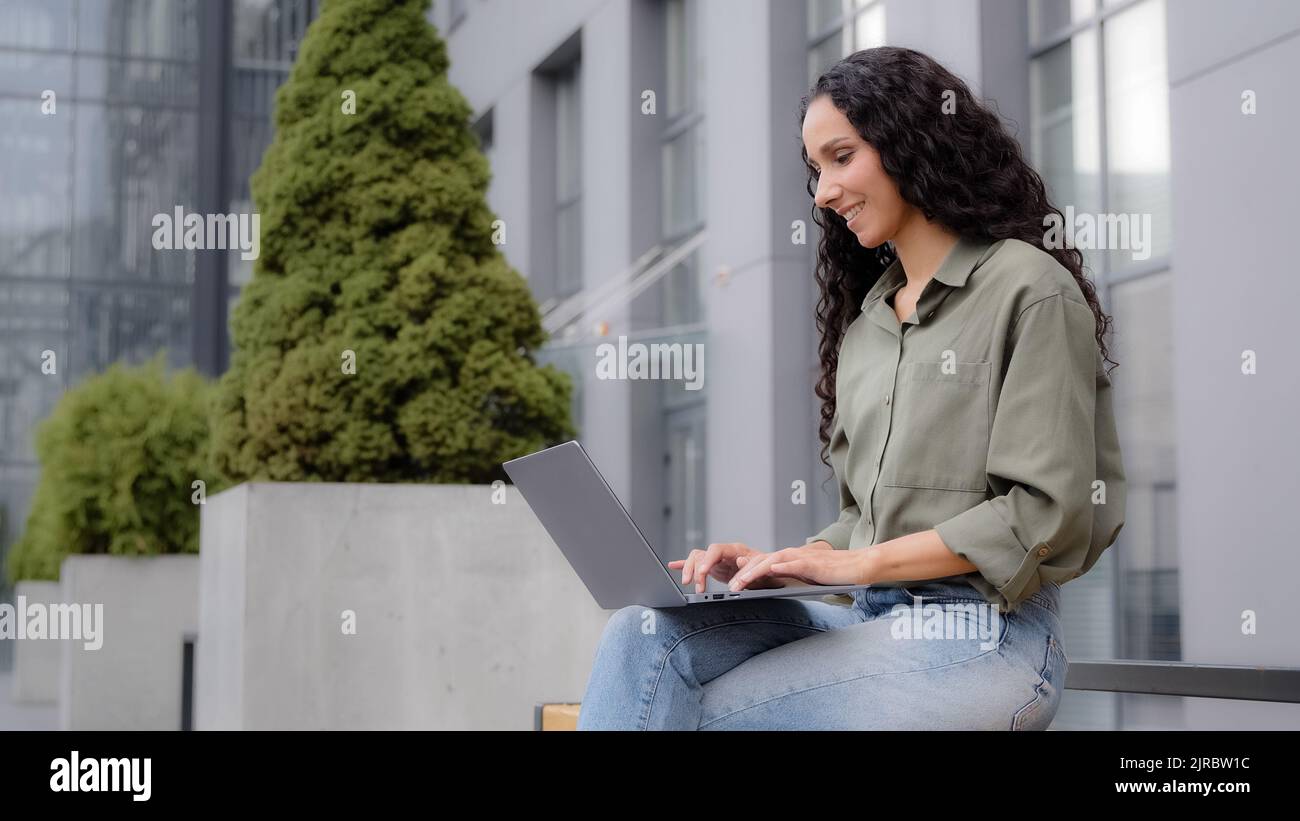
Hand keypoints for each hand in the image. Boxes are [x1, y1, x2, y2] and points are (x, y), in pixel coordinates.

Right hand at [668, 542, 786, 592]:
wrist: (771, 575)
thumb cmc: (768, 573)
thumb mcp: (763, 571)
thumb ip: (751, 566)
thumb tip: (740, 561)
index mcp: (735, 550)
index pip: (716, 549)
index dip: (707, 559)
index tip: (702, 573)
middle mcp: (724, 553)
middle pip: (702, 554)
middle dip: (696, 570)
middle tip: (697, 587)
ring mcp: (717, 560)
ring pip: (696, 558)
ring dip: (689, 570)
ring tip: (688, 584)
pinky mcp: (713, 567)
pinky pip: (696, 563)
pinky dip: (684, 565)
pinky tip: (673, 566)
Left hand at [729, 545, 871, 590]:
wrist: (858, 567)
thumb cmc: (834, 575)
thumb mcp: (806, 579)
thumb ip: (790, 579)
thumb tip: (772, 587)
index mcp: (789, 560)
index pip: (762, 564)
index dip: (745, 572)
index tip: (731, 584)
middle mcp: (793, 556)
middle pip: (762, 561)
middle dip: (743, 574)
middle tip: (729, 588)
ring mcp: (803, 558)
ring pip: (772, 561)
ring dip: (755, 571)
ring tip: (741, 582)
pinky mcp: (814, 564)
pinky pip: (794, 564)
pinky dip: (781, 567)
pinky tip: (769, 570)